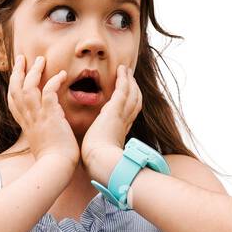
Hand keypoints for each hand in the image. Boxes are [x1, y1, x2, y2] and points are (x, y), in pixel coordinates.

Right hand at [8, 54, 79, 169]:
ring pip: (29, 87)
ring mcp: (37, 117)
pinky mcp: (50, 116)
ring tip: (41, 59)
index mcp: (25, 125)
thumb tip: (48, 127)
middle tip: (22, 58)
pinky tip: (62, 74)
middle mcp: (28, 119)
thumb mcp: (42, 143)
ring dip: (35, 71)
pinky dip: (54, 81)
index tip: (16, 75)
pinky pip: (49, 92)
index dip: (13, 86)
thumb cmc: (53, 159)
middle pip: (15, 90)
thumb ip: (42, 132)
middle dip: (18, 72)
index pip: (12, 102)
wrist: (56, 167)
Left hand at [81, 62, 142, 180]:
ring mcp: (122, 115)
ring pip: (132, 93)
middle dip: (134, 88)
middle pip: (136, 101)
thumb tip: (95, 150)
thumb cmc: (97, 161)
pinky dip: (124, 79)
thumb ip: (101, 146)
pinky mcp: (115, 110)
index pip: (130, 113)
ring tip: (126, 70)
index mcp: (121, 131)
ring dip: (129, 80)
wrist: (100, 161)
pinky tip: (121, 69)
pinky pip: (123, 89)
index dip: (130, 103)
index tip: (128, 96)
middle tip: (130, 77)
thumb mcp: (100, 151)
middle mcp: (126, 122)